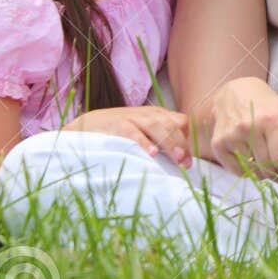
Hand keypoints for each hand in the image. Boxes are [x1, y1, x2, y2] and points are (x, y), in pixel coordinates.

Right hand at [67, 105, 193, 166]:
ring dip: (168, 142)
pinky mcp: (116, 124)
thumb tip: (182, 161)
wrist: (89, 124)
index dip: (186, 139)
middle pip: (171, 124)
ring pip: (156, 126)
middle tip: (186, 163)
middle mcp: (147, 114)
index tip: (188, 160)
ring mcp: (132, 117)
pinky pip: (132, 132)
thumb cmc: (120, 133)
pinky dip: (143, 142)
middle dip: (180, 143)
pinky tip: (151, 153)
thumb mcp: (144, 132)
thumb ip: (161, 140)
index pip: (180, 121)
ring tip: (177, 158)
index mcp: (157, 115)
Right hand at [206, 77, 277, 177]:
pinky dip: (248, 171)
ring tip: (269, 162)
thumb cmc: (267, 106)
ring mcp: (230, 136)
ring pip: (253, 171)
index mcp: (270, 119)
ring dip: (264, 172)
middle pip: (267, 167)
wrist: (236, 93)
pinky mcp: (218, 144)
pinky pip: (237, 171)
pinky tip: (253, 160)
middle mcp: (249, 127)